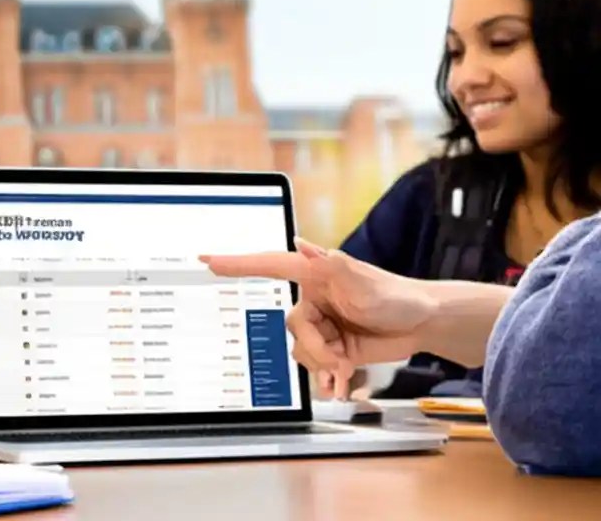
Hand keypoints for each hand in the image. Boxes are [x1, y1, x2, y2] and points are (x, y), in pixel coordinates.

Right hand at [200, 238, 437, 398]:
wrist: (422, 324)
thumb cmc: (397, 296)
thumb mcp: (365, 282)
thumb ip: (333, 265)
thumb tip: (302, 244)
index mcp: (313, 275)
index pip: (268, 266)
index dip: (236, 264)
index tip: (207, 261)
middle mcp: (312, 299)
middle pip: (291, 328)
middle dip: (316, 349)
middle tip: (340, 358)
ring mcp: (321, 325)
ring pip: (300, 350)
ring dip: (324, 364)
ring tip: (347, 368)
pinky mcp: (330, 347)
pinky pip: (313, 366)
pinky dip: (327, 378)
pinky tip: (341, 385)